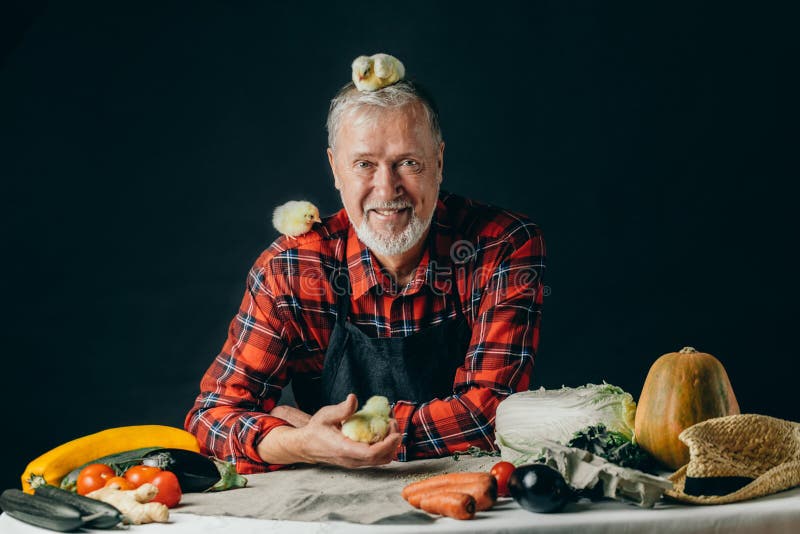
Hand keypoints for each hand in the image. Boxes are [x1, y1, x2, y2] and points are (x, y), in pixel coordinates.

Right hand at [258, 394, 401, 467]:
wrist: (306, 446)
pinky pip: (376, 458)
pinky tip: (382, 431)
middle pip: (381, 458)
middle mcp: (352, 460)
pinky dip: (384, 446)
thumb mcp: (325, 415)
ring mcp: (355, 463)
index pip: (371, 453)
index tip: (395, 431)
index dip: (387, 443)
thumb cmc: (316, 430)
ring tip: (388, 425)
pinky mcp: (357, 461)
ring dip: (390, 444)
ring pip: (381, 460)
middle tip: (392, 422)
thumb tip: (353, 399)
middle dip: (393, 441)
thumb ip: (341, 409)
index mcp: (344, 449)